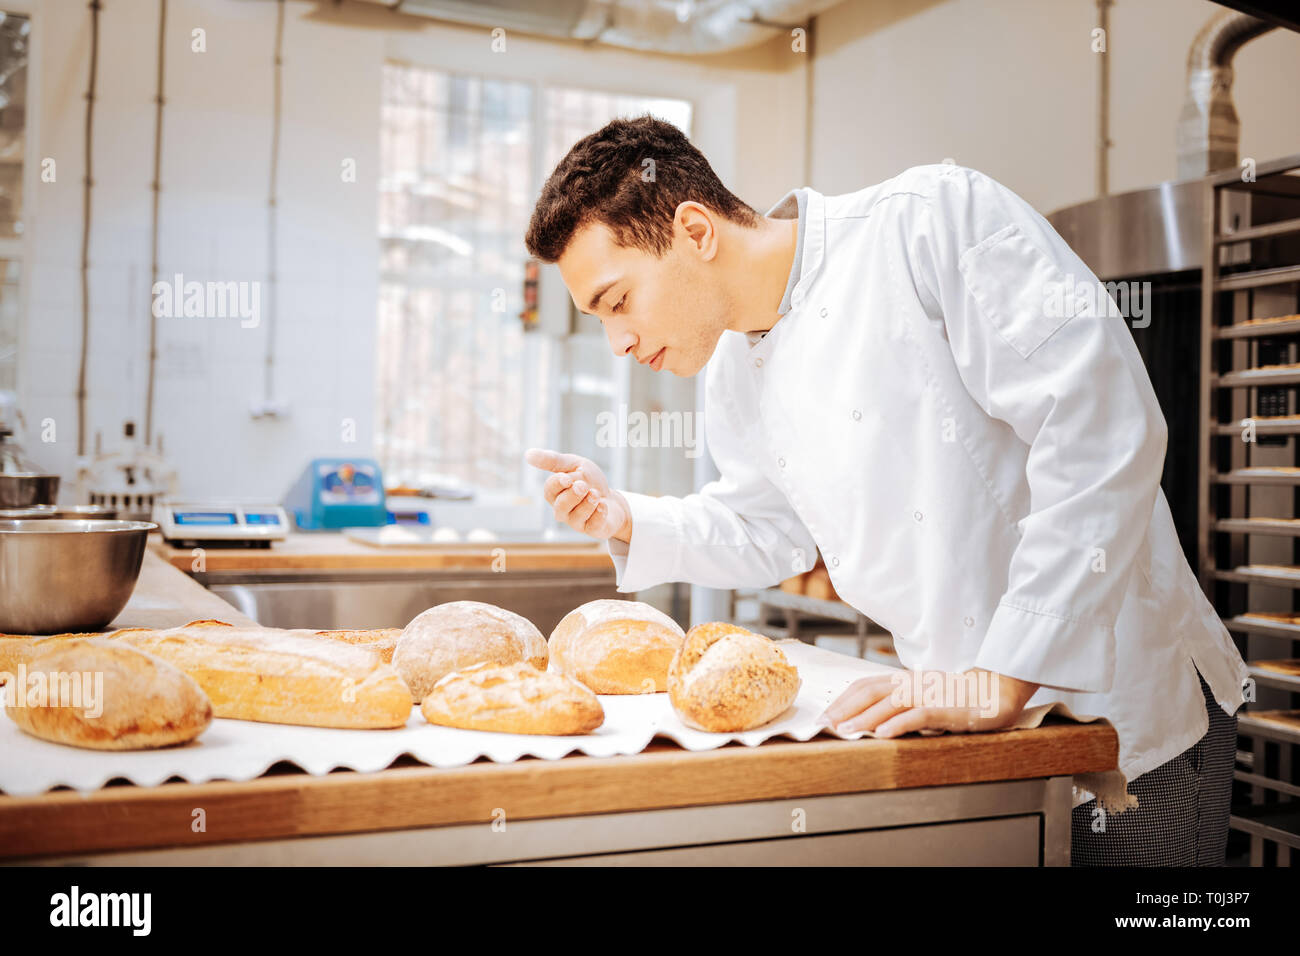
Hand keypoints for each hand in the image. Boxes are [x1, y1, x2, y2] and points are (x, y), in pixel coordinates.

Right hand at [524, 448, 631, 541]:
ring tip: (595, 494)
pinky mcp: (593, 529)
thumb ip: (553, 460)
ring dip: (587, 504)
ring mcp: (577, 522)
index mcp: (555, 493)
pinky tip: (603, 505)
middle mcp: (563, 510)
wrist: (612, 498)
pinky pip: (593, 526)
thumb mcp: (573, 464)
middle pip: (561, 506)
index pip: (550, 489)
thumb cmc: (588, 481)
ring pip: (576, 517)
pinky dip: (598, 514)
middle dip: (572, 495)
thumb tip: (528, 454)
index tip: (567, 478)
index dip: (557, 484)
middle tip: (583, 486)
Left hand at [815, 667, 1039, 737]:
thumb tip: (870, 716)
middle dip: (845, 707)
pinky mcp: (948, 709)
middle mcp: (914, 684)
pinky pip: (920, 715)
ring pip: (891, 703)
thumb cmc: (960, 696)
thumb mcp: (924, 696)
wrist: (998, 689)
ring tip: (846, 730)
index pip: (866, 685)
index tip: (826, 713)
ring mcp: (931, 695)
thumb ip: (900, 702)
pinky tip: (884, 734)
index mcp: (905, 681)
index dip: (844, 698)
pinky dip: (899, 724)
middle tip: (826, 723)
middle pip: (871, 691)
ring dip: (866, 717)